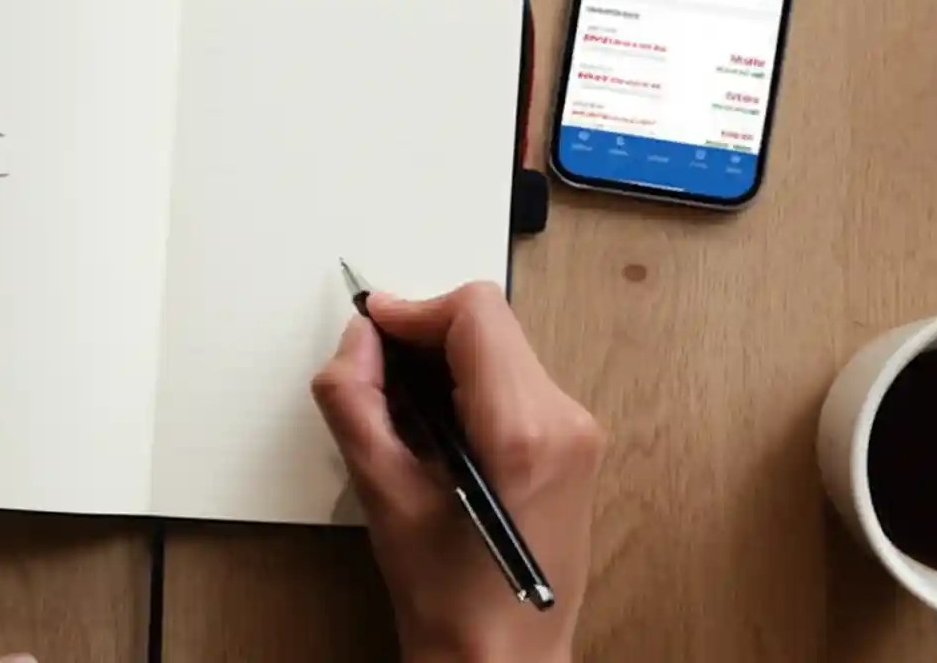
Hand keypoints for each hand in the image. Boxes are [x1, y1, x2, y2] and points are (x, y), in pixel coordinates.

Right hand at [312, 283, 606, 662]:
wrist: (503, 659)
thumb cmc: (449, 598)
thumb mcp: (381, 494)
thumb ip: (356, 401)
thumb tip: (359, 341)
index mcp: (524, 430)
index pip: (476, 313)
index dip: (414, 309)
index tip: (374, 327)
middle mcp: (566, 421)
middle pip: (491, 326)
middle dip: (428, 335)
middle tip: (381, 372)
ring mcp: (580, 432)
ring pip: (505, 349)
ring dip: (450, 361)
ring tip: (409, 411)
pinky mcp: (577, 444)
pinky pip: (519, 381)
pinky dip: (474, 384)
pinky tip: (444, 429)